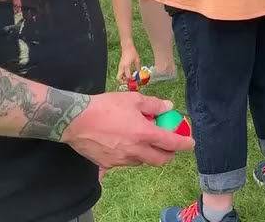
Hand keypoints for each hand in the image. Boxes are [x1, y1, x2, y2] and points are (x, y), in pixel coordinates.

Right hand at [62, 92, 193, 169]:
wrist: (75, 120)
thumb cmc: (105, 106)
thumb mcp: (132, 99)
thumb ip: (154, 105)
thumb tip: (168, 107)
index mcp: (144, 134)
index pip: (171, 143)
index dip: (184, 144)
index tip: (190, 143)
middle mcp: (135, 151)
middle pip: (159, 160)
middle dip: (168, 154)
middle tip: (169, 146)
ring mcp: (121, 160)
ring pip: (142, 161)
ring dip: (148, 154)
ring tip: (143, 140)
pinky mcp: (108, 164)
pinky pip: (124, 162)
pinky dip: (129, 155)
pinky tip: (123, 144)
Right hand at [117, 47, 141, 81]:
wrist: (127, 47)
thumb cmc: (132, 52)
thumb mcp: (137, 60)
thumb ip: (138, 67)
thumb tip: (140, 73)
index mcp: (126, 66)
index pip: (128, 76)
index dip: (132, 79)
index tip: (136, 79)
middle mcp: (122, 67)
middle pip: (119, 78)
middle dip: (124, 82)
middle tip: (130, 81)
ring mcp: (120, 66)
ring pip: (119, 76)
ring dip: (123, 79)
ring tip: (130, 78)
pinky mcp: (120, 66)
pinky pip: (120, 73)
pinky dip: (123, 75)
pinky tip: (129, 74)